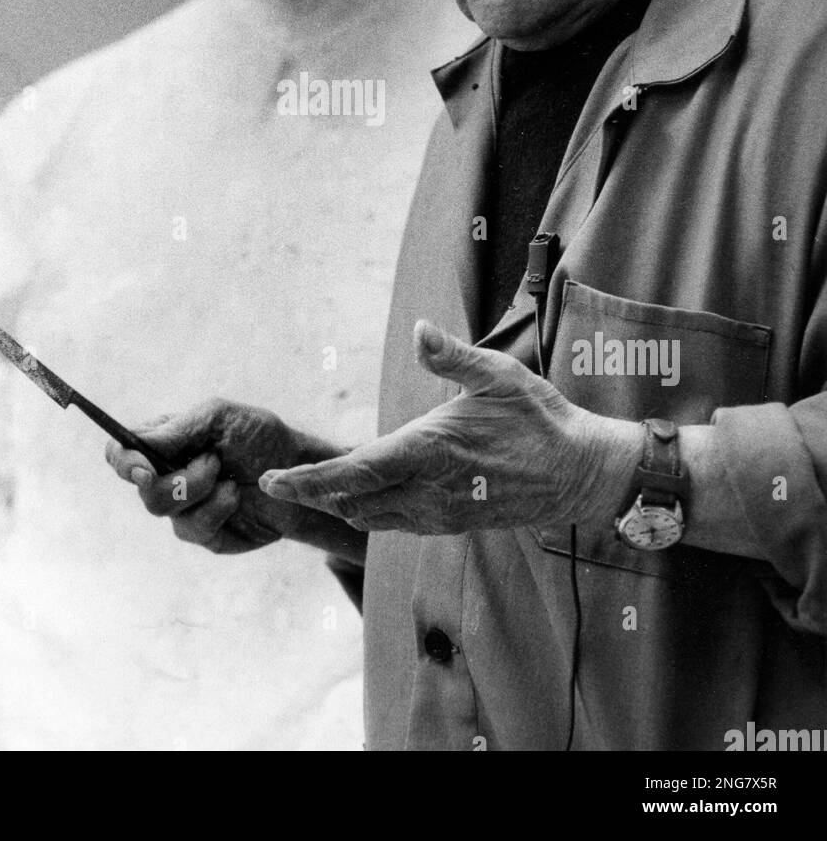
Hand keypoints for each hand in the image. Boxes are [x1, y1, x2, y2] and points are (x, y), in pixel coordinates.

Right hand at [106, 398, 365, 560]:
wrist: (299, 473)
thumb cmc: (259, 437)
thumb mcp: (219, 417)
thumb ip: (176, 429)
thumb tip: (133, 446)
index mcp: (164, 442)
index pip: (120, 451)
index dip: (121, 459)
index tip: (141, 465)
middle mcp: (167, 475)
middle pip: (139, 487)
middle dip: (175, 477)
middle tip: (211, 463)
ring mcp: (184, 507)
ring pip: (162, 509)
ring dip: (200, 488)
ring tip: (230, 475)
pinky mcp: (203, 533)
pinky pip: (193, 529)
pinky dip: (217, 508)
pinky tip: (236, 495)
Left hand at [259, 321, 641, 534]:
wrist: (581, 475)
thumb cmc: (539, 419)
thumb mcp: (499, 375)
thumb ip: (453, 357)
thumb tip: (420, 329)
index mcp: (430, 450)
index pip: (355, 473)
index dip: (309, 480)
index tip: (271, 480)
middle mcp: (428, 490)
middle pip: (351, 500)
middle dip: (311, 492)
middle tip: (273, 483)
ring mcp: (440, 513)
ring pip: (371, 516)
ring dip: (338, 502)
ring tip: (307, 488)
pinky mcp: (452, 523)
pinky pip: (397, 523)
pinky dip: (368, 511)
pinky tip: (357, 499)